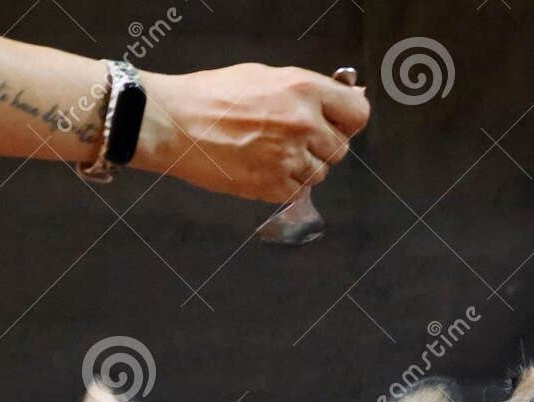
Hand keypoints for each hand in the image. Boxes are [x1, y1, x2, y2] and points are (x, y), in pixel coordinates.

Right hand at [137, 63, 368, 201]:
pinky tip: (262, 167)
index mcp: (304, 90)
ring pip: (319, 175)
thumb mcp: (266, 77)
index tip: (338, 125)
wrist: (176, 123)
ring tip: (271, 153)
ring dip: (303, 169)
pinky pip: (297, 192)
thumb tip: (344, 99)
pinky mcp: (272, 186)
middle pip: (340, 150)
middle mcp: (303, 124)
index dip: (348, 122)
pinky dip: (284, 185)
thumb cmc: (213, 96)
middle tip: (293, 140)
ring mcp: (289, 158)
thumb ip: (307, 92)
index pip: (357, 114)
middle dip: (322, 148)